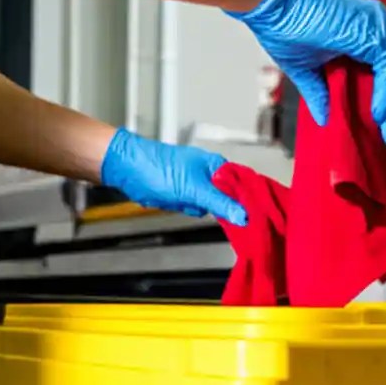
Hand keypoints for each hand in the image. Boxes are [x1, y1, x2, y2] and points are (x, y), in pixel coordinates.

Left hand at [100, 128, 247, 224]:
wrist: (128, 169)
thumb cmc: (158, 169)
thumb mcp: (194, 189)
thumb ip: (221, 203)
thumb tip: (244, 216)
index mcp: (217, 166)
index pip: (244, 185)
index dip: (251, 201)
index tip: (257, 217)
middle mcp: (210, 174)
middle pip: (230, 198)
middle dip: (224, 209)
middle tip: (222, 216)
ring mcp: (197, 184)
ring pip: (212, 206)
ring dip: (200, 208)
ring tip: (185, 200)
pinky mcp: (185, 193)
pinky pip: (196, 207)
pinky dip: (189, 208)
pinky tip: (178, 203)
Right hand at [228, 0, 385, 145]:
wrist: (271, 0)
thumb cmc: (282, 23)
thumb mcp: (305, 69)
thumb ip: (320, 93)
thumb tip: (325, 119)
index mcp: (359, 33)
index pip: (380, 72)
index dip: (382, 101)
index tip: (381, 128)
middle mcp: (373, 26)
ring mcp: (376, 27)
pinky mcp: (373, 32)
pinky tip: (380, 117)